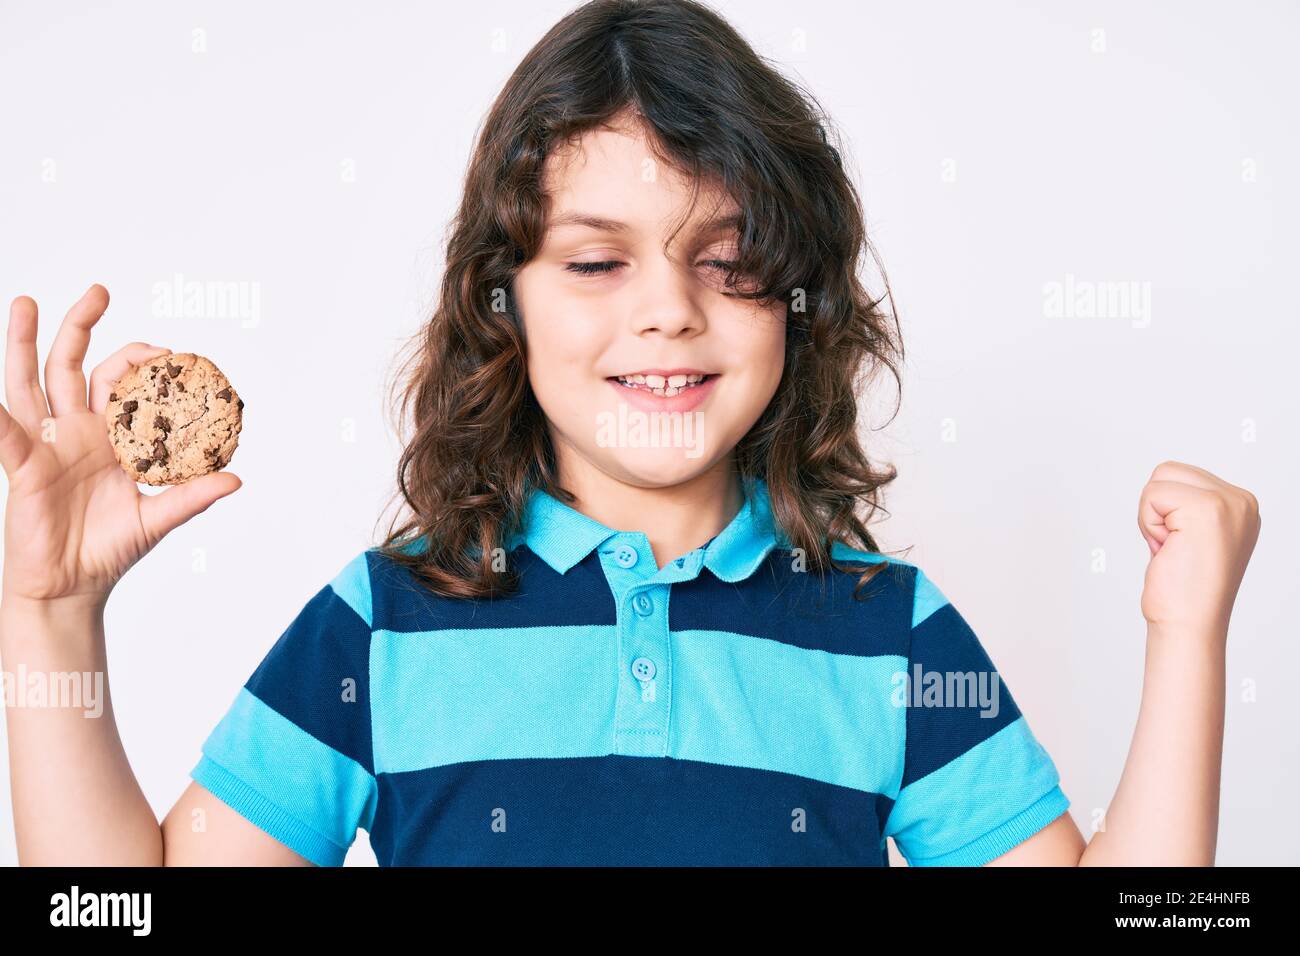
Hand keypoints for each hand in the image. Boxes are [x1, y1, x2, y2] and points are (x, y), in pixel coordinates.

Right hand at [0, 284, 241, 611]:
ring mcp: (46, 443)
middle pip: (72, 365)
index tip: (165, 350)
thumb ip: (192, 495)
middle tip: (99, 291)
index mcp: (111, 437)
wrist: (73, 585)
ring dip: (25, 341)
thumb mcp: (158, 519)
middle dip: (82, 326)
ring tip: (27, 302)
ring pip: (31, 380)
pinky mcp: (24, 465)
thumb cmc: (111, 550)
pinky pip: (6, 433)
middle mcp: (76, 430)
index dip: (139, 361)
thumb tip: (236, 479)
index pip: (121, 383)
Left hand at [1137, 460, 1259, 635]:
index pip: (1181, 475)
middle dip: (1157, 510)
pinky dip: (1149, 524)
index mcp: (1241, 506)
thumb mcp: (1196, 537)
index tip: (1181, 545)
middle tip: (1173, 548)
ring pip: (1159, 478)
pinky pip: (1152, 495)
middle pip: (1168, 470)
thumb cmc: (1185, 590)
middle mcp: (1242, 501)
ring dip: (1152, 516)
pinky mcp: (1208, 509)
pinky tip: (1169, 550)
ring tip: (1172, 548)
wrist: (1189, 625)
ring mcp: (1228, 503)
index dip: (1165, 511)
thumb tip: (1169, 482)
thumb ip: (1190, 508)